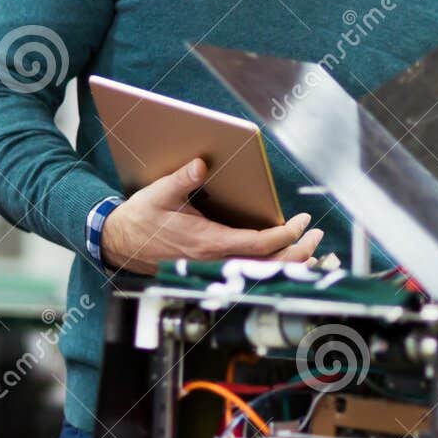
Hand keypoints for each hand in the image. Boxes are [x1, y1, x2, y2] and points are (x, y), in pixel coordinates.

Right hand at [100, 158, 323, 275]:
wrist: (121, 244)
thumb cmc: (141, 219)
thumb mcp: (159, 194)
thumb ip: (181, 179)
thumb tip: (200, 163)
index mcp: (208, 242)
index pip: (259, 243)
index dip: (286, 234)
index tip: (302, 221)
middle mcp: (216, 261)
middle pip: (268, 265)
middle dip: (298, 252)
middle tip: (317, 236)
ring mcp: (215, 269)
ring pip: (261, 274)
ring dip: (289, 264)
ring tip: (312, 251)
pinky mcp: (213, 270)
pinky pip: (250, 274)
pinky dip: (273, 269)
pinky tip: (286, 260)